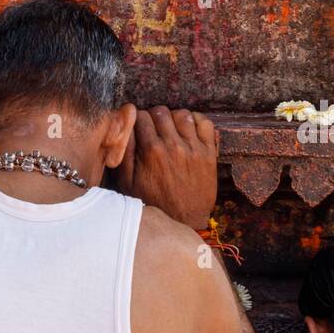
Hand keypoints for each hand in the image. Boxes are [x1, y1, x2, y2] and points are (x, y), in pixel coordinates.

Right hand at [114, 106, 217, 228]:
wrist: (184, 221)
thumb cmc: (153, 203)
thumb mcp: (128, 182)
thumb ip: (125, 152)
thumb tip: (124, 126)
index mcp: (151, 151)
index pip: (141, 116)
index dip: (137, 120)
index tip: (139, 127)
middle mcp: (173, 146)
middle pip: (161, 111)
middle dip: (154, 116)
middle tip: (153, 128)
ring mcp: (193, 148)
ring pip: (183, 114)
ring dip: (174, 118)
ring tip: (171, 129)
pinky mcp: (209, 153)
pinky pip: (205, 123)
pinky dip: (197, 120)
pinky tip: (189, 129)